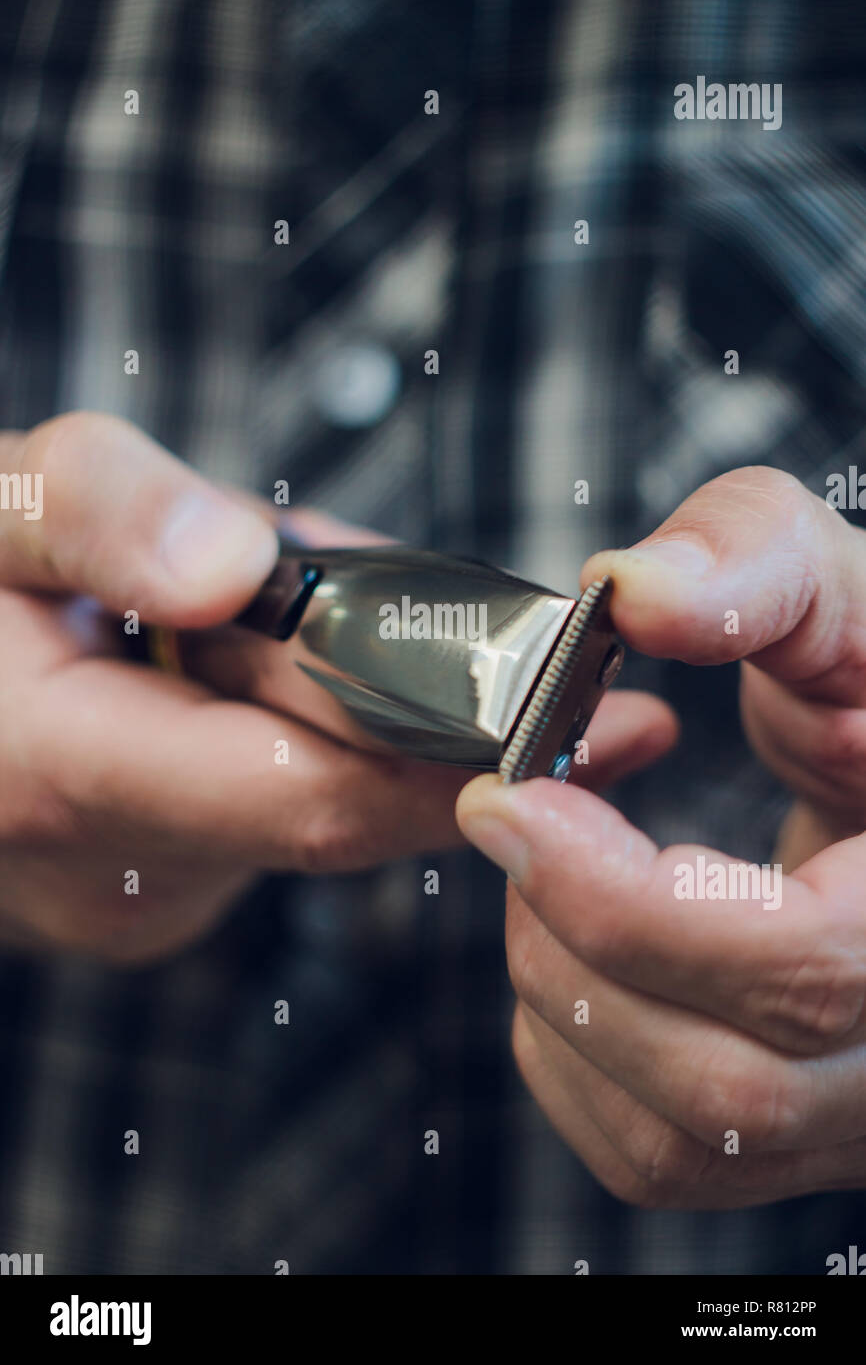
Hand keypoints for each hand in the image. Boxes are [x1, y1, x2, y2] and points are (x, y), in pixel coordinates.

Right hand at [0, 412, 468, 963]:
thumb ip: (97, 515)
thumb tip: (230, 570)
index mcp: (56, 780)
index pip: (315, 794)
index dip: (468, 750)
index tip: (609, 707)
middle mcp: (114, 875)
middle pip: (345, 792)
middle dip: (432, 694)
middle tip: (519, 618)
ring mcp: (146, 894)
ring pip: (322, 792)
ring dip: (358, 690)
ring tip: (301, 582)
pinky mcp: (166, 889)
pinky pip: (283, 803)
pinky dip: (309, 720)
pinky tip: (263, 646)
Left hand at [457, 466, 865, 1208]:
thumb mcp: (844, 592)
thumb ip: (752, 564)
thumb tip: (632, 592)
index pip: (804, 967)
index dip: (633, 903)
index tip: (512, 803)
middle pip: (727, 1083)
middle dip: (573, 945)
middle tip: (510, 821)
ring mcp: (855, 1100)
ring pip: (679, 1142)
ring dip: (562, 1000)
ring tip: (546, 872)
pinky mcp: (795, 1126)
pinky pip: (655, 1153)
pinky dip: (570, 1054)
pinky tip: (573, 947)